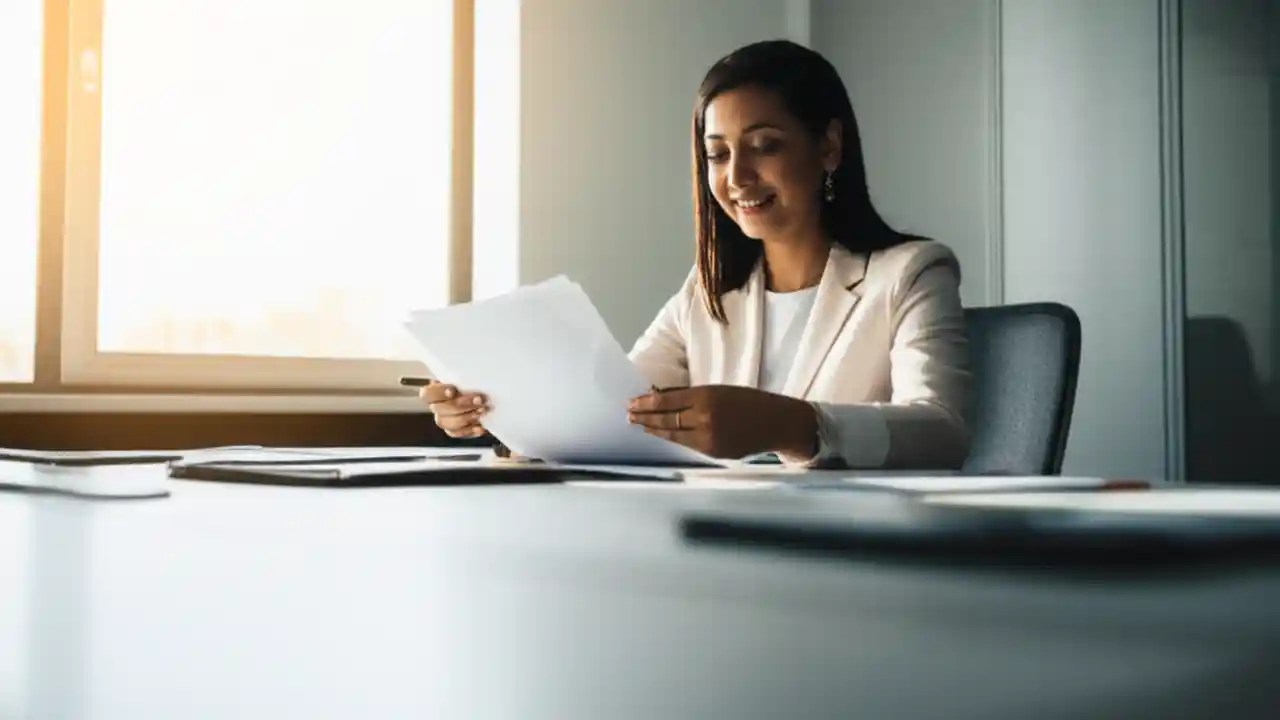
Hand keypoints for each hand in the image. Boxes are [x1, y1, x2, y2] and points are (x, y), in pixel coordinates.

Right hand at [419, 381, 489, 438]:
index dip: (438, 393)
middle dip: (462, 405)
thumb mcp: (465, 378)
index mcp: (434, 391)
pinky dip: (470, 430)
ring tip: (482, 411)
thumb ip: (461, 380)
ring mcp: (443, 420)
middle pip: (441, 409)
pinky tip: (481, 427)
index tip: (452, 391)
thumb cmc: (469, 385)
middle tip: (479, 400)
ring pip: (448, 423)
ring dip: (467, 417)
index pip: (427, 393)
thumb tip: (466, 377)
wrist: (480, 399)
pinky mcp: (453, 431)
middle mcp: (436, 407)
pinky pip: (458, 433)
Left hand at [627, 385, 817, 458]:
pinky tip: (663, 434)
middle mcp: (705, 419)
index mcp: (707, 397)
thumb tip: (663, 396)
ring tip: (640, 425)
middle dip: (645, 417)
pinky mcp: (713, 453)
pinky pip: (688, 445)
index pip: (667, 401)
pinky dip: (673, 438)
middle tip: (629, 415)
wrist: (777, 423)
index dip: (647, 402)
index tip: (632, 402)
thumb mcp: (721, 390)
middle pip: (666, 419)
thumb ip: (693, 395)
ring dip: (654, 430)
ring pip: (674, 435)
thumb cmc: (750, 401)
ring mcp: (709, 439)